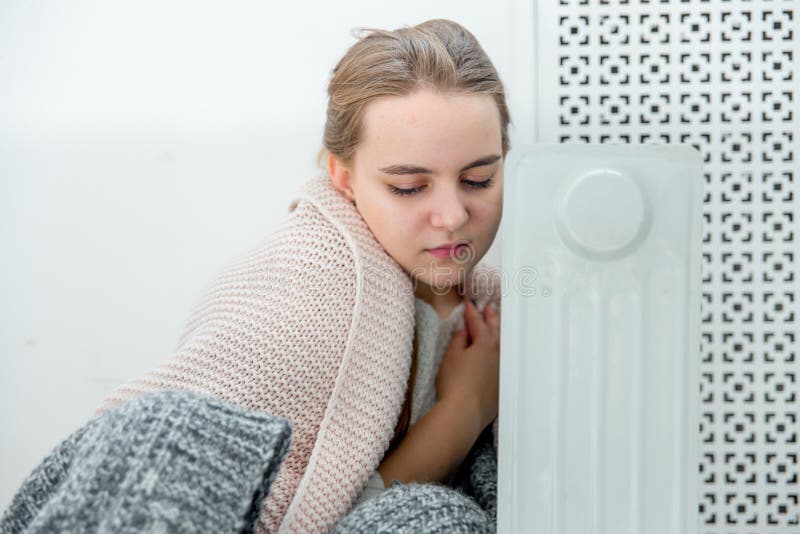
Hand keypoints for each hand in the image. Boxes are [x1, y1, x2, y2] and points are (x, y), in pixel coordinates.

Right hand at [435, 298, 499, 428]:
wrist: (464, 412)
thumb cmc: (455, 384)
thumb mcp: (451, 356)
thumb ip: (459, 340)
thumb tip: (464, 330)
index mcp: (485, 344)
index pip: (477, 323)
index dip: (472, 312)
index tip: (469, 304)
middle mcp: (498, 355)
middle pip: (495, 331)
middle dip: (491, 318)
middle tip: (489, 308)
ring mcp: (502, 370)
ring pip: (503, 346)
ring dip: (499, 334)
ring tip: (496, 327)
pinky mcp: (501, 385)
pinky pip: (503, 362)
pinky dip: (500, 353)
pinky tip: (497, 354)